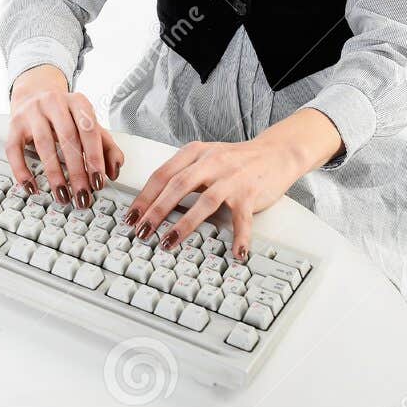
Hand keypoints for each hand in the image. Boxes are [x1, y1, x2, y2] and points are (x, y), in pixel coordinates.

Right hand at [5, 64, 123, 206]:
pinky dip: (22, 170)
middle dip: (77, 171)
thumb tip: (114, 172)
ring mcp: (32, 112)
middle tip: (82, 194)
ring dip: (54, 174)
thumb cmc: (66, 116)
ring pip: (43, 144)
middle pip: (67, 138)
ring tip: (62, 195)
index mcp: (78, 102)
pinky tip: (32, 186)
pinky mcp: (14, 124)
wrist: (34, 93)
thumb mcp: (89, 125)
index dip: (95, 157)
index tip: (98, 181)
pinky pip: (14, 149)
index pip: (89, 130)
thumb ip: (107, 146)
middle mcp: (54, 102)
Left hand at [121, 108, 342, 261]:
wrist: (275, 152)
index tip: (130, 217)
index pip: (162, 174)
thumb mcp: (205, 157)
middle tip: (141, 232)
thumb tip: (152, 202)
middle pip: (177, 187)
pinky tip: (234, 253)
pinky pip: (242, 219)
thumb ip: (183, 173)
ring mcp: (232, 178)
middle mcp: (212, 162)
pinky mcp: (251, 194)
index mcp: (196, 153)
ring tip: (168, 243)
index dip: (144, 197)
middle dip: (156, 212)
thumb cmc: (235, 160)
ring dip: (183, 225)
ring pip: (204, 203)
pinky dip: (238, 237)